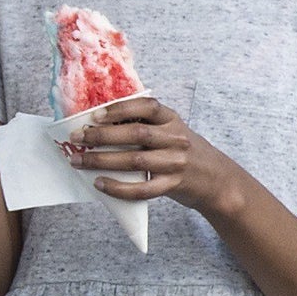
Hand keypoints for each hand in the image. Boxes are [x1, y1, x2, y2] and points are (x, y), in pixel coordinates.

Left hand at [66, 96, 238, 213]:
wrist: (219, 181)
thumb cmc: (184, 151)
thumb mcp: (171, 131)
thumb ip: (146, 125)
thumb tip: (100, 122)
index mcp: (172, 119)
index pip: (147, 106)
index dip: (120, 108)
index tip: (95, 114)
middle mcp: (176, 139)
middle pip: (136, 134)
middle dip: (102, 135)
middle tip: (77, 137)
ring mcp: (176, 163)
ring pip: (135, 160)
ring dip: (103, 161)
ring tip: (79, 161)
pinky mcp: (174, 186)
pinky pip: (144, 189)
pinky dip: (119, 188)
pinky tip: (100, 184)